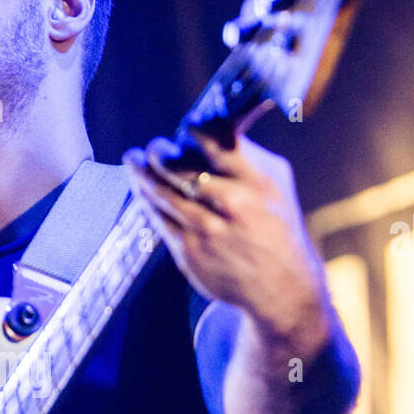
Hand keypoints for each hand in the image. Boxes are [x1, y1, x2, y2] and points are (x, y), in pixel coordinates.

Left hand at [122, 131, 329, 346]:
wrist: (281, 286)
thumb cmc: (276, 225)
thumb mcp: (276, 184)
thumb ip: (243, 154)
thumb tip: (202, 127)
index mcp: (257, 180)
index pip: (216, 141)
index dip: (193, 130)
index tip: (185, 128)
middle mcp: (234, 203)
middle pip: (180, 167)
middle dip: (158, 152)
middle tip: (151, 147)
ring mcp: (210, 231)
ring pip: (163, 194)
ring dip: (141, 174)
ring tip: (132, 160)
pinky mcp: (191, 253)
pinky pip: (160, 220)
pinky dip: (147, 201)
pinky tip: (141, 190)